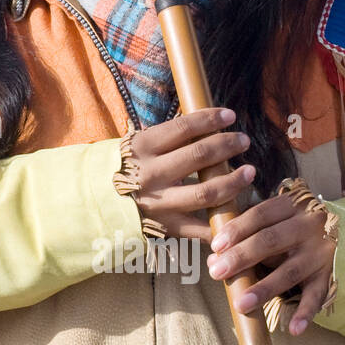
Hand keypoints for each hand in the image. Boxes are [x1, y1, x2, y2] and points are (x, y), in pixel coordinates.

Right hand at [128, 107, 255, 240]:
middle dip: (227, 145)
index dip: (211, 119)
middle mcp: (150, 174)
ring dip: (233, 181)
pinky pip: (200, 228)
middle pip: (200, 155)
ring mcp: (159, 203)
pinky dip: (222, 222)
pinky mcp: (165, 227)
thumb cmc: (124, 171)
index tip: (230, 116)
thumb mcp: (138, 147)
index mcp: (142, 148)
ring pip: (206, 192)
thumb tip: (206, 121)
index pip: (184, 127)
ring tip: (249, 171)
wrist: (94, 206)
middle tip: (244, 140)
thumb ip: (168, 138)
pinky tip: (240, 213)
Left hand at [205, 191, 337, 334]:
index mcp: (292, 207)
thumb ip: (246, 235)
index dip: (237, 229)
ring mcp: (320, 252)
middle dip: (241, 257)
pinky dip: (306, 313)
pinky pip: (317, 296)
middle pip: (270, 241)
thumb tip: (214, 258)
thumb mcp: (276, 221)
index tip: (216, 246)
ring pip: (289, 271)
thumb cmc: (294, 227)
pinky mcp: (330, 275)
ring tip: (241, 304)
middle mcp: (308, 227)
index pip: (260, 214)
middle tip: (217, 272)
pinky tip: (294, 329)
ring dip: (264, 288)